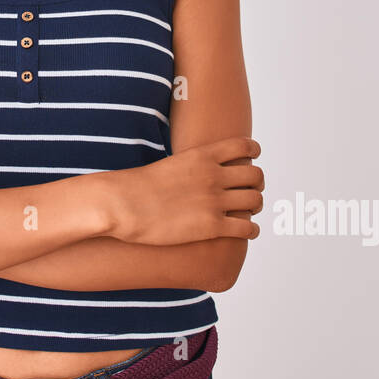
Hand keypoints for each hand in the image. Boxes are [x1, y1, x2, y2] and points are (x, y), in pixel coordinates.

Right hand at [105, 136, 263, 245]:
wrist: (123, 204)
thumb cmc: (138, 186)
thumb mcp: (171, 165)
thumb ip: (191, 166)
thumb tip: (199, 173)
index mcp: (203, 156)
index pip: (245, 146)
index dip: (254, 153)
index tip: (252, 160)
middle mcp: (213, 176)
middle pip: (256, 175)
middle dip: (256, 185)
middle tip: (249, 192)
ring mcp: (214, 201)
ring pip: (255, 201)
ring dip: (255, 207)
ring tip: (248, 212)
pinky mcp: (211, 226)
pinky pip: (247, 228)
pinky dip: (252, 230)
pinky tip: (247, 232)